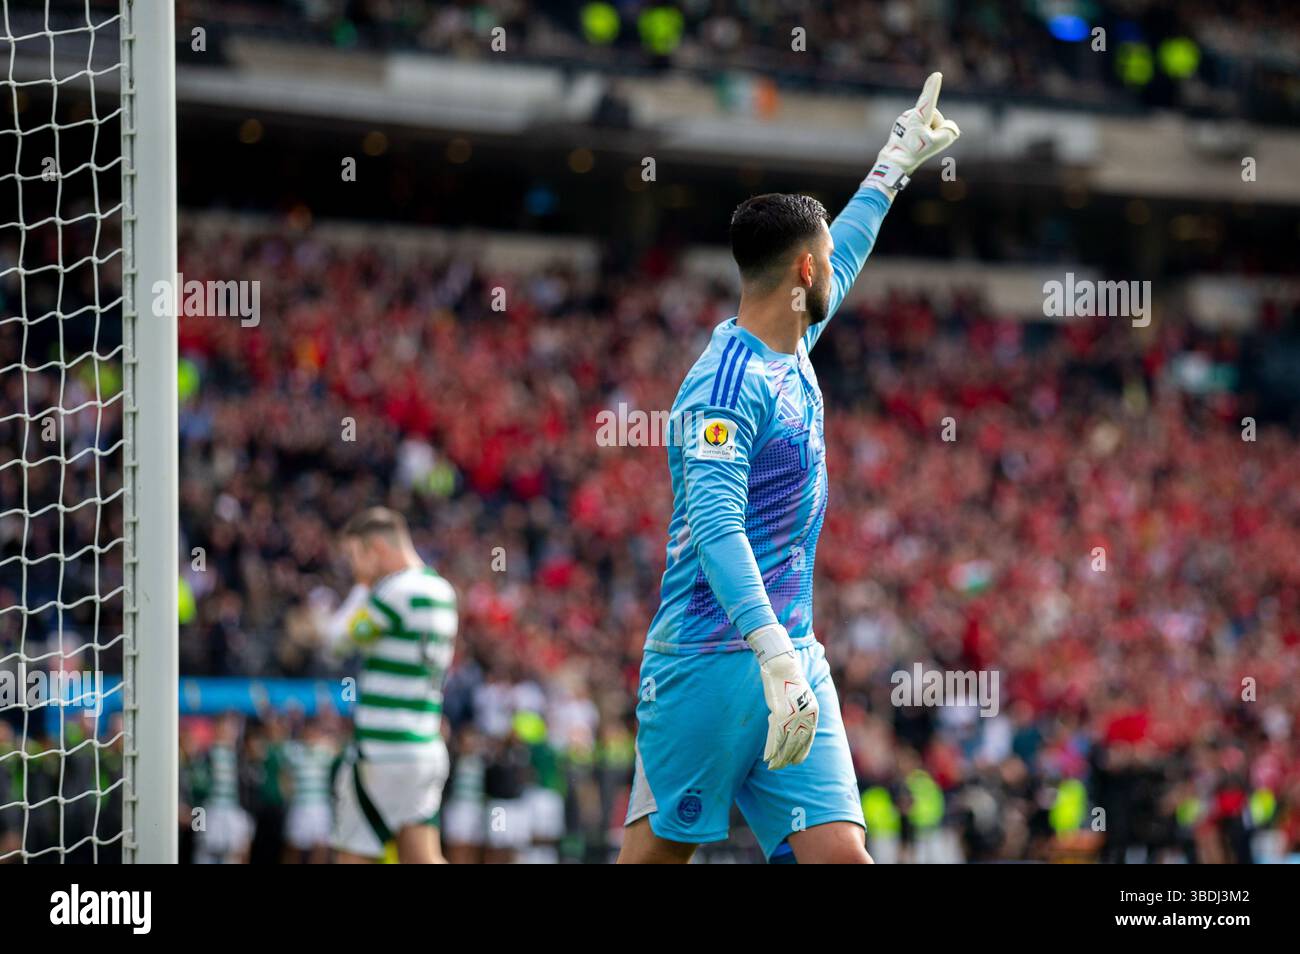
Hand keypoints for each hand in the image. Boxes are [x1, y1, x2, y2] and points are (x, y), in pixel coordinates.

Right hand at [745, 623, 818, 769]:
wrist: (781, 665)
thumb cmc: (786, 678)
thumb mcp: (795, 697)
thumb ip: (792, 711)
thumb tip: (778, 722)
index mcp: (813, 712)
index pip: (808, 738)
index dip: (801, 751)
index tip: (795, 761)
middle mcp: (806, 716)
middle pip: (797, 743)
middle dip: (788, 757)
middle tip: (780, 767)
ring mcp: (793, 716)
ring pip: (786, 743)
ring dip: (779, 757)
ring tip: (773, 767)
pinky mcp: (780, 714)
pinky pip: (775, 736)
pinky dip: (771, 748)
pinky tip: (768, 758)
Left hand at [866, 71, 960, 193]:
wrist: (895, 162)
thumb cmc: (916, 151)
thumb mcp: (939, 142)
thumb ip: (950, 130)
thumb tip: (948, 126)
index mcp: (918, 116)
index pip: (928, 98)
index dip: (933, 86)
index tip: (937, 74)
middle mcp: (910, 114)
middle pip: (933, 116)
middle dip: (935, 127)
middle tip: (926, 142)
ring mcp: (905, 119)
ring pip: (925, 122)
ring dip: (927, 131)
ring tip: (917, 144)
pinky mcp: (902, 125)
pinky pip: (917, 126)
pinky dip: (919, 134)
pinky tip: (913, 144)